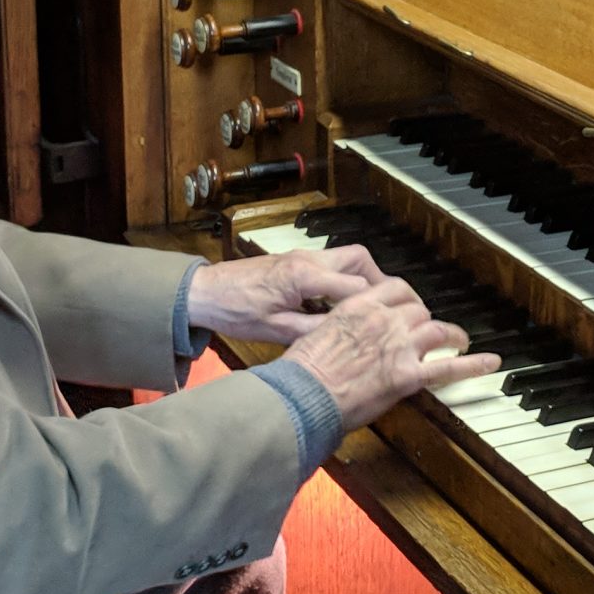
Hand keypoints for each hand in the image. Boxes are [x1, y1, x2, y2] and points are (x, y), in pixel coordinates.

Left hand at [185, 245, 384, 346]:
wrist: (206, 292)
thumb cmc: (235, 312)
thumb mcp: (276, 330)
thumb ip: (313, 331)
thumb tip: (347, 337)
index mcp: (304, 277)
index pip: (357, 286)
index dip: (376, 306)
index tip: (388, 322)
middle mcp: (308, 260)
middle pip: (360, 258)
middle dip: (378, 280)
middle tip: (384, 307)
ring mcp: (302, 256)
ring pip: (347, 257)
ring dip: (362, 277)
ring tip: (365, 306)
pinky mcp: (295, 260)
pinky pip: (331, 263)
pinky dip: (344, 278)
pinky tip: (340, 302)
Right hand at [278, 277, 499, 433]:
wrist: (303, 394)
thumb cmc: (302, 372)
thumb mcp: (315, 334)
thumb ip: (339, 330)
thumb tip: (345, 338)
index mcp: (358, 306)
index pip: (395, 289)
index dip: (408, 298)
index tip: (410, 305)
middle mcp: (383, 320)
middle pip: (418, 310)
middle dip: (425, 320)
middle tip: (429, 331)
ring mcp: (399, 346)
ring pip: (437, 330)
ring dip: (451, 335)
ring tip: (460, 341)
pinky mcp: (407, 375)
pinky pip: (448, 366)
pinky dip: (473, 364)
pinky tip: (489, 362)